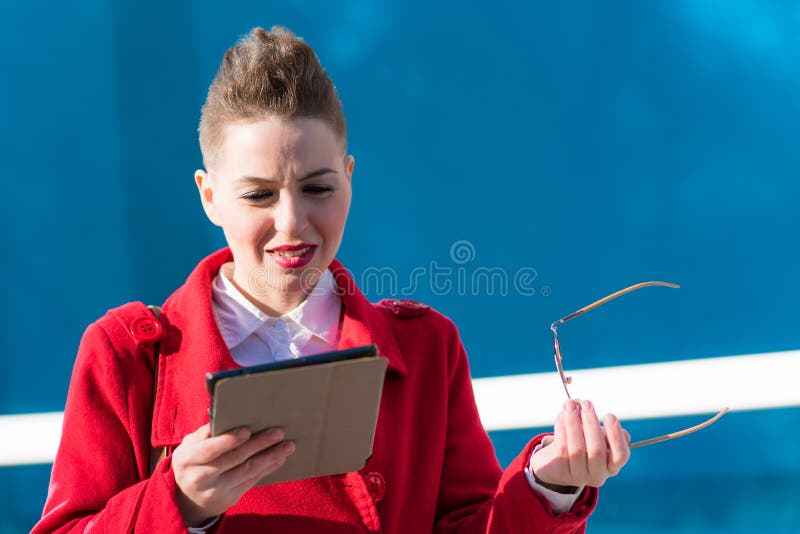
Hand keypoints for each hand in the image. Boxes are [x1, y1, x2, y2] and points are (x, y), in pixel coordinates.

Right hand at [171, 424, 295, 525]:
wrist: (185, 499)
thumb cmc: (190, 463)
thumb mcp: (188, 446)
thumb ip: (205, 433)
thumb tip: (227, 416)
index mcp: (188, 459)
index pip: (210, 450)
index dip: (229, 441)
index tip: (248, 430)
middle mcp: (201, 477)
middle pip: (234, 459)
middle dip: (258, 445)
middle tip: (278, 433)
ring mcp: (216, 491)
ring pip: (248, 471)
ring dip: (270, 457)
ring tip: (287, 446)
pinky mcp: (230, 499)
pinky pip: (252, 481)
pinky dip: (267, 469)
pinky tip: (279, 459)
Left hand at [530, 399, 629, 490]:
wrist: (556, 464)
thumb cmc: (582, 445)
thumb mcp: (597, 439)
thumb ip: (607, 435)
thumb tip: (624, 434)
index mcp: (612, 467)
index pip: (620, 455)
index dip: (616, 436)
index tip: (609, 415)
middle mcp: (597, 475)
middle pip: (597, 450)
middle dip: (591, 423)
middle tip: (586, 403)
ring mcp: (578, 475)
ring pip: (577, 448)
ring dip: (573, 422)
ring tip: (570, 404)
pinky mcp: (561, 472)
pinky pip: (562, 448)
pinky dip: (562, 428)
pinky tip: (561, 415)